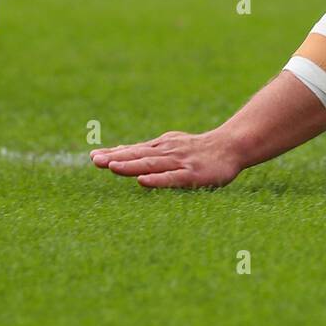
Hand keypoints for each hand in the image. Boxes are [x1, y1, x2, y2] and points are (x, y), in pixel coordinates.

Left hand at [91, 130, 243, 188]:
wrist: (231, 146)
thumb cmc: (198, 149)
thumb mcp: (172, 144)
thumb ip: (149, 150)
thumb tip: (120, 151)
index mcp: (162, 146)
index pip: (135, 149)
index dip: (114, 153)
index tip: (94, 156)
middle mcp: (168, 152)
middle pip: (139, 155)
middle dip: (116, 158)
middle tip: (96, 160)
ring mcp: (180, 163)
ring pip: (152, 164)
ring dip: (131, 165)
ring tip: (113, 166)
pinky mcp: (192, 175)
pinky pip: (172, 178)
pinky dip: (157, 179)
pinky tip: (143, 181)